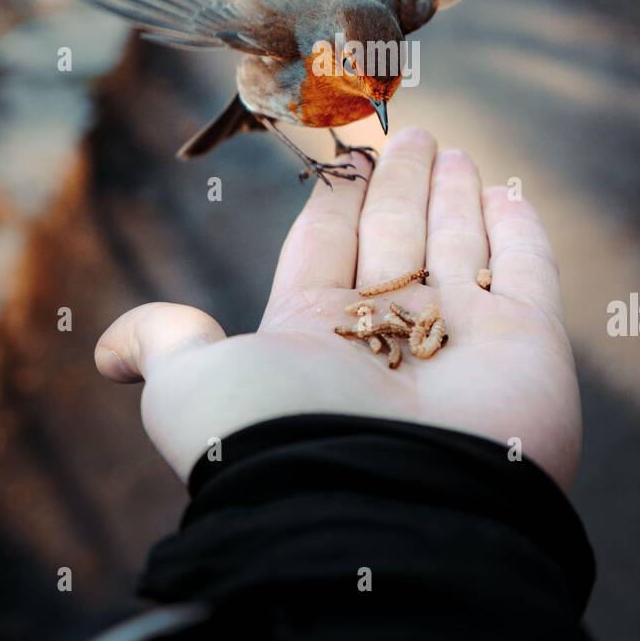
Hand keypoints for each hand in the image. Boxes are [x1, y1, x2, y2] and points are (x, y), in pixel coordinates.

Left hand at [95, 127, 581, 490]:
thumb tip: (109, 353)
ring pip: (458, 244)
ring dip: (454, 197)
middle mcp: (390, 336)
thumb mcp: (194, 384)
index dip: (337, 198)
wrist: (384, 507)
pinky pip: (527, 272)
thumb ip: (166, 344)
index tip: (344, 153)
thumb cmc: (280, 440)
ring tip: (451, 150)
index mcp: (315, 335)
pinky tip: (507, 195)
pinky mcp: (530, 346)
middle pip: (396, 234)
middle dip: (401, 184)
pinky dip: (520, 232)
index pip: (328, 244)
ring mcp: (463, 339)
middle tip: (410, 133)